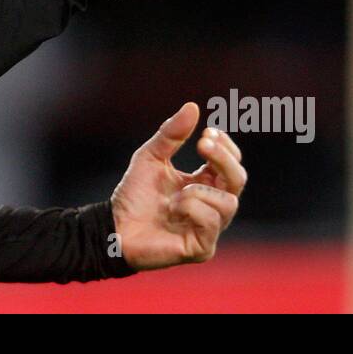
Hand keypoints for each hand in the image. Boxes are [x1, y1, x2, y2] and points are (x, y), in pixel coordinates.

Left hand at [109, 101, 245, 269]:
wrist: (114, 226)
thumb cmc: (134, 194)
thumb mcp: (151, 156)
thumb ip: (171, 133)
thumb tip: (193, 106)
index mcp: (205, 183)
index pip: (232, 163)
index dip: (225, 147)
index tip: (208, 132)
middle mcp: (212, 205)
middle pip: (238, 179)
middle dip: (224, 158)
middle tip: (202, 144)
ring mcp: (210, 228)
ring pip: (228, 202)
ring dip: (199, 190)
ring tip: (175, 194)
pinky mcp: (202, 247)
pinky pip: (211, 222)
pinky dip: (191, 208)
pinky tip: (172, 209)